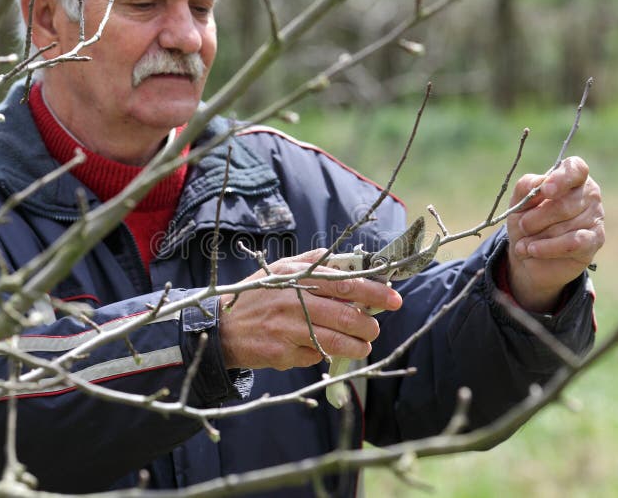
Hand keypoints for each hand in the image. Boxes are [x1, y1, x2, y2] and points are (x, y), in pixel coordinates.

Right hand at [219, 249, 402, 370]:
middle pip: (347, 316)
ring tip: (362, 345)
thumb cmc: (258, 295)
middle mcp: (294, 301)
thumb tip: (353, 260)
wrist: (222, 327)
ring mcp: (288, 329)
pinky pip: (315, 357)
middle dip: (369, 326)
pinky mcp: (283, 353)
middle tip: (373, 329)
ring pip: (338, 342)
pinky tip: (320, 350)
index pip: (347, 283)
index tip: (394, 299)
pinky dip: (323, 355)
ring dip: (357, 346)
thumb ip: (316, 262)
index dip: (375, 292)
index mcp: (297, 276)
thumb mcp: (282, 269)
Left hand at [506, 156, 604, 311]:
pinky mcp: (594, 241)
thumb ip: (526, 187)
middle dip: (535, 219)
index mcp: (571, 178)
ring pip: (566, 225)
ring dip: (537, 237)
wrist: (529, 254)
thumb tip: (539, 182)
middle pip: (563, 204)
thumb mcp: (519, 203)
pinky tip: (532, 250)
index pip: (575, 169)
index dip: (561, 179)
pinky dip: (548, 247)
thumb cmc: (527, 222)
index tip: (545, 191)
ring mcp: (595, 217)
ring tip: (523, 244)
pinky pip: (573, 243)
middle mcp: (589, 194)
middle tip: (522, 226)